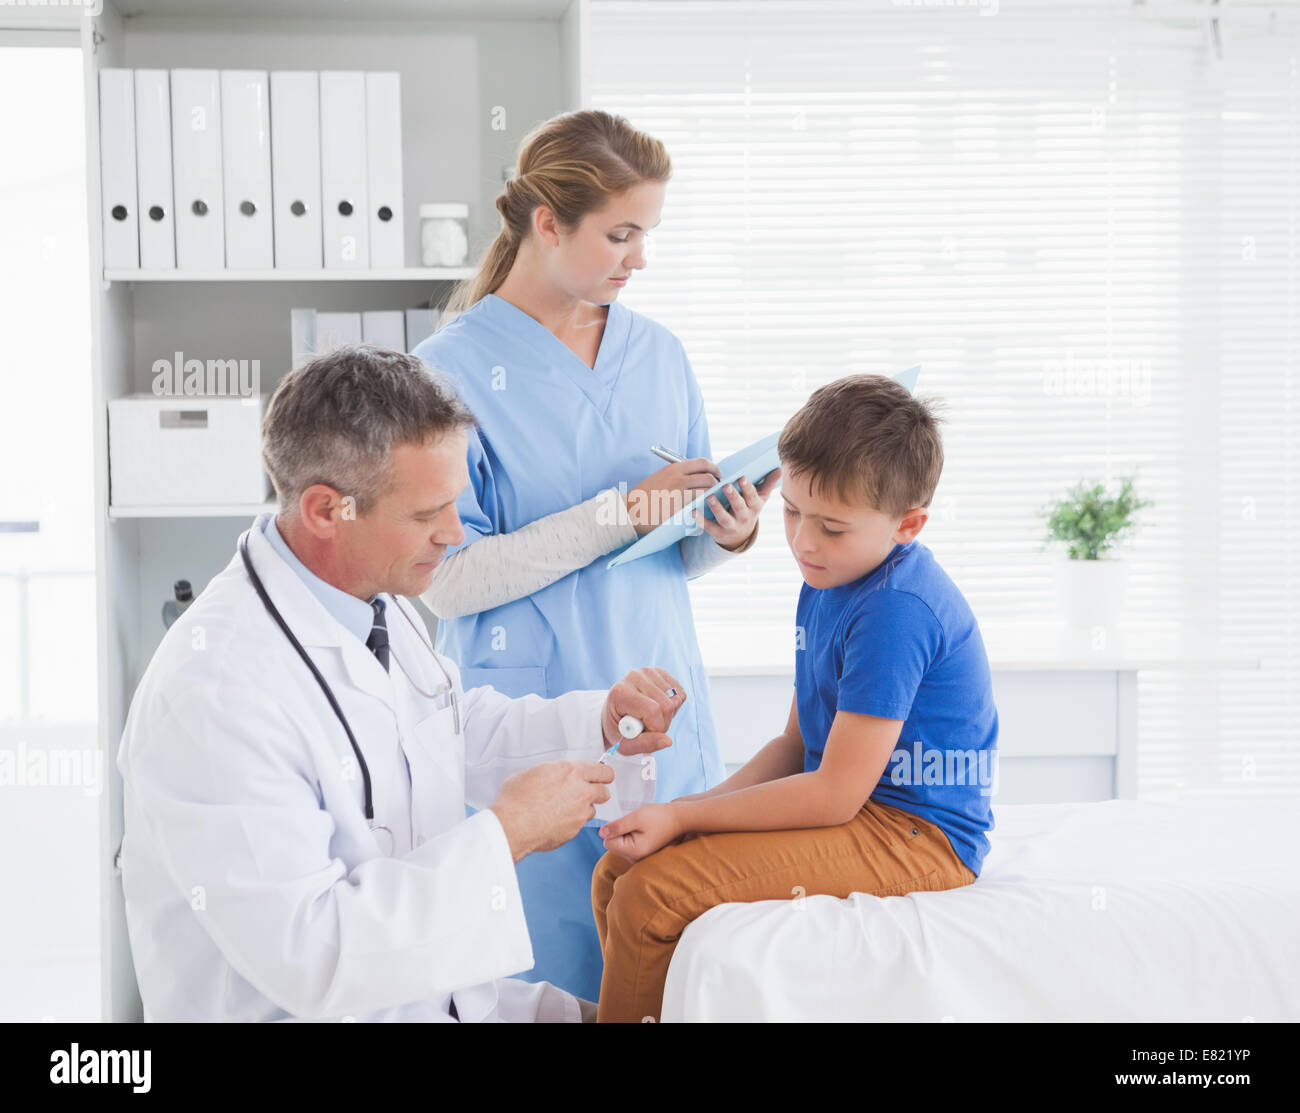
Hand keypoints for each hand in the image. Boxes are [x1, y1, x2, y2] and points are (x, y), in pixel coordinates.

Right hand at [490, 760, 613, 861]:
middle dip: (597, 792)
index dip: (602, 774)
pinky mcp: (574, 830)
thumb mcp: (533, 772)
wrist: (511, 826)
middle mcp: (580, 791)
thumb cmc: (515, 799)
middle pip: (605, 791)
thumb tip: (554, 775)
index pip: (603, 771)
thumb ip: (552, 772)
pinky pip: (579, 824)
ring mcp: (579, 813)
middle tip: (585, 793)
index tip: (601, 776)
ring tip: (562, 809)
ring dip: (583, 809)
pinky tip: (555, 821)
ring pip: (592, 809)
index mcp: (571, 771)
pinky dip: (571, 823)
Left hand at [599, 803, 682, 862]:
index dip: (614, 829)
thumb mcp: (636, 818)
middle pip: (613, 843)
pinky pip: (628, 842)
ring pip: (620, 842)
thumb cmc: (659, 817)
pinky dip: (633, 834)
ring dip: (627, 831)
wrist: (679, 818)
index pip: (608, 842)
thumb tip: (601, 833)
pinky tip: (645, 829)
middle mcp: (635, 859)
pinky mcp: (642, 852)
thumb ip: (617, 826)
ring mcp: (639, 857)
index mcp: (633, 852)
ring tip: (643, 826)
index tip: (629, 822)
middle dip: (621, 830)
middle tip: (638, 823)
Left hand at [602, 667, 685, 755]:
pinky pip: (680, 694)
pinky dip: (674, 706)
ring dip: (668, 715)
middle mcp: (634, 676)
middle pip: (667, 705)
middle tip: (648, 726)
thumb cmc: (619, 729)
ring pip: (676, 700)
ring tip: (651, 717)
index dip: (656, 728)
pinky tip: (659, 707)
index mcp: (620, 692)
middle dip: (663, 723)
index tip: (645, 732)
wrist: (616, 712)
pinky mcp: (660, 672)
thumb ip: (645, 745)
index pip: (653, 710)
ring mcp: (648, 672)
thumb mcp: (625, 744)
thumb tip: (668, 741)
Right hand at [625, 458, 722, 535]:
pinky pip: (699, 504)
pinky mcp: (678, 506)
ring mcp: (678, 492)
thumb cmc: (643, 496)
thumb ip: (677, 476)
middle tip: (719, 491)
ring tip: (714, 501)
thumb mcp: (660, 478)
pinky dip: (705, 506)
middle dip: (717, 484)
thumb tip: (695, 478)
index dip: (714, 468)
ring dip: (713, 496)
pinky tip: (705, 510)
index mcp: (673, 468)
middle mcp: (677, 477)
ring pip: (707, 491)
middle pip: (709, 476)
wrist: (629, 510)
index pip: (703, 463)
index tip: (718, 475)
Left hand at [691, 469, 781, 551]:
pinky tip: (693, 512)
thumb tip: (781, 468)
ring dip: (717, 508)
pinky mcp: (719, 533)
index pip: (752, 497)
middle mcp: (744, 517)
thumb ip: (768, 483)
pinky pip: (710, 527)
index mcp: (754, 506)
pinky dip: (701, 520)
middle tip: (726, 485)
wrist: (740, 535)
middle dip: (733, 497)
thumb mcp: (760, 498)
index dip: (747, 488)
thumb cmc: (748, 509)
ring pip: (725, 518)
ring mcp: (732, 526)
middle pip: (739, 507)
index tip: (742, 478)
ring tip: (709, 497)